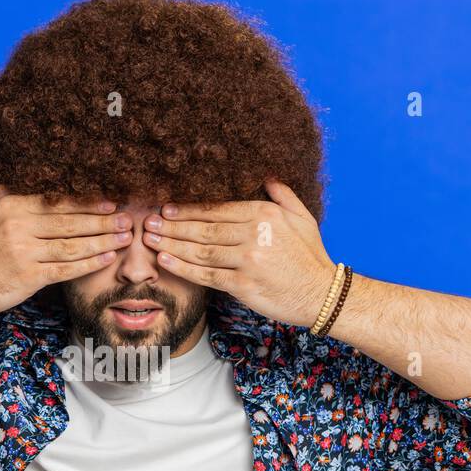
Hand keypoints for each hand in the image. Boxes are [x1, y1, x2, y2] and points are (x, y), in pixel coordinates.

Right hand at [0, 186, 132, 317]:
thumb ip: (3, 193)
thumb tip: (25, 179)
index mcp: (11, 205)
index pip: (58, 201)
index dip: (88, 201)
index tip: (111, 201)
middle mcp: (19, 225)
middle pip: (71, 221)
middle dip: (104, 220)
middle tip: (129, 218)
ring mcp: (24, 252)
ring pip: (73, 245)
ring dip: (103, 241)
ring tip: (124, 237)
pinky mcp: (28, 276)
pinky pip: (66, 269)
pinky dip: (89, 263)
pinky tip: (107, 258)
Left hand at [143, 179, 337, 327]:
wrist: (322, 295)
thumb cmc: (311, 257)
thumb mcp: (302, 218)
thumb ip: (282, 195)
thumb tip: (267, 176)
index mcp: (265, 213)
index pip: (218, 208)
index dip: (189, 208)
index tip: (167, 208)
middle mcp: (255, 233)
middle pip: (204, 227)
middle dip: (172, 225)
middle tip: (148, 222)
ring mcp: (248, 260)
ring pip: (201, 250)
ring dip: (171, 244)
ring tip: (149, 240)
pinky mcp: (243, 284)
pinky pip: (206, 275)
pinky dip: (183, 268)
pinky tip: (165, 261)